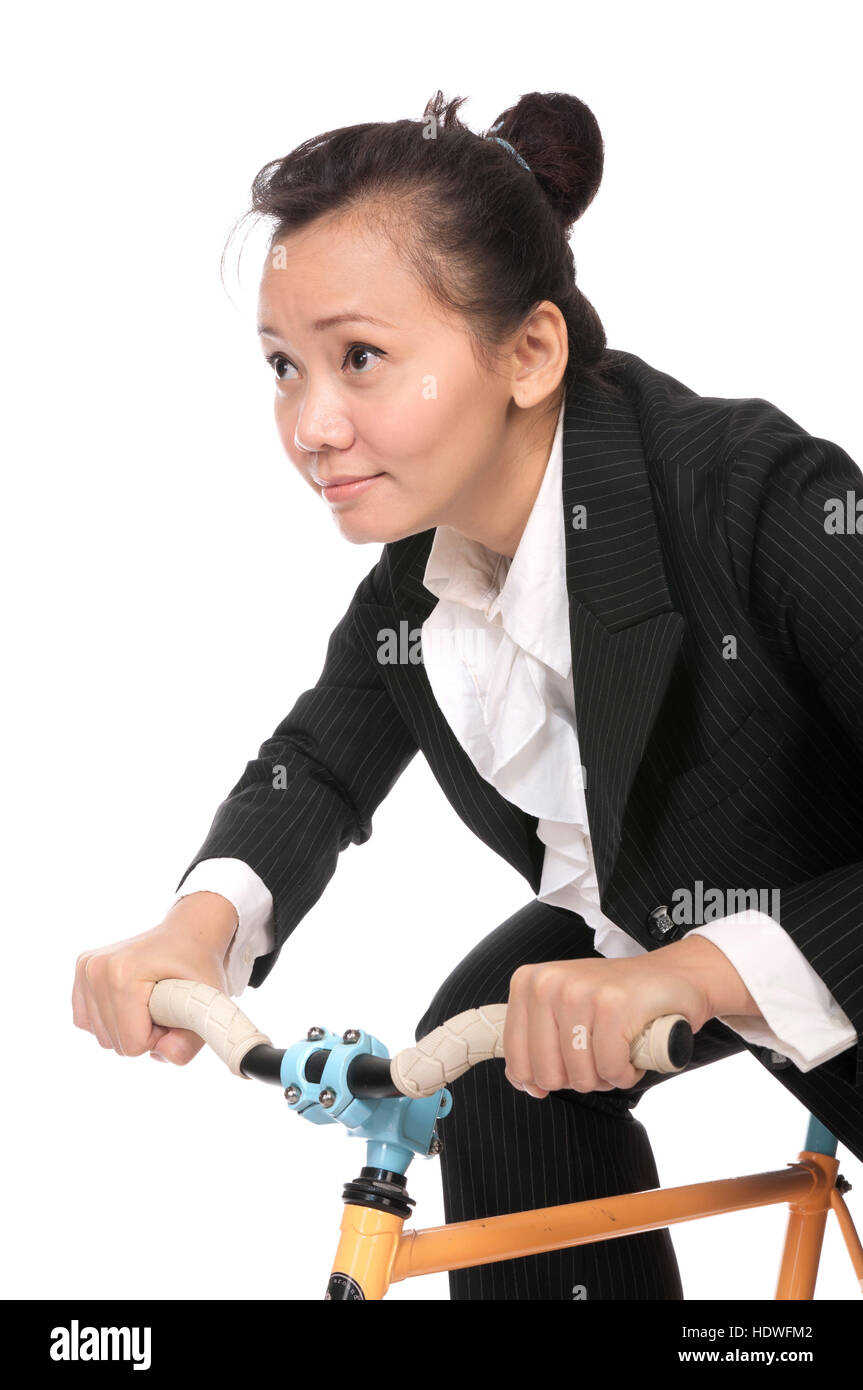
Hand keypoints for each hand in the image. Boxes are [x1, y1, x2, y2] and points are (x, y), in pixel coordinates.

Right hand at [72, 893, 238, 1065]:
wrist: (187, 931)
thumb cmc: (199, 966)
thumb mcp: (208, 1002)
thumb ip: (191, 1041)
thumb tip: (164, 1055)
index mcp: (123, 974)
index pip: (132, 1043)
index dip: (159, 1037)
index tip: (174, 1012)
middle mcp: (97, 968)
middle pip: (114, 1042)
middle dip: (143, 1034)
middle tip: (164, 1005)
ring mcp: (86, 967)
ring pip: (100, 1035)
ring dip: (127, 1028)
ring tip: (149, 1001)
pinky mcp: (81, 969)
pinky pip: (87, 1021)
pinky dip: (110, 1021)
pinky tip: (130, 1002)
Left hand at [503, 935, 747, 1098]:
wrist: (674, 977)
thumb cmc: (617, 1001)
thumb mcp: (564, 1012)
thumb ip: (537, 1044)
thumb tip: (525, 1085)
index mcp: (528, 984)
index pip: (517, 1060)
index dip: (543, 1078)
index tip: (568, 1066)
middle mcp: (547, 983)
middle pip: (548, 1073)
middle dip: (579, 1078)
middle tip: (600, 1054)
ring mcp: (579, 991)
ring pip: (580, 1075)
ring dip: (606, 1076)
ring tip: (619, 1049)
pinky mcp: (613, 1005)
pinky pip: (610, 1069)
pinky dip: (627, 1073)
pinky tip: (634, 1052)